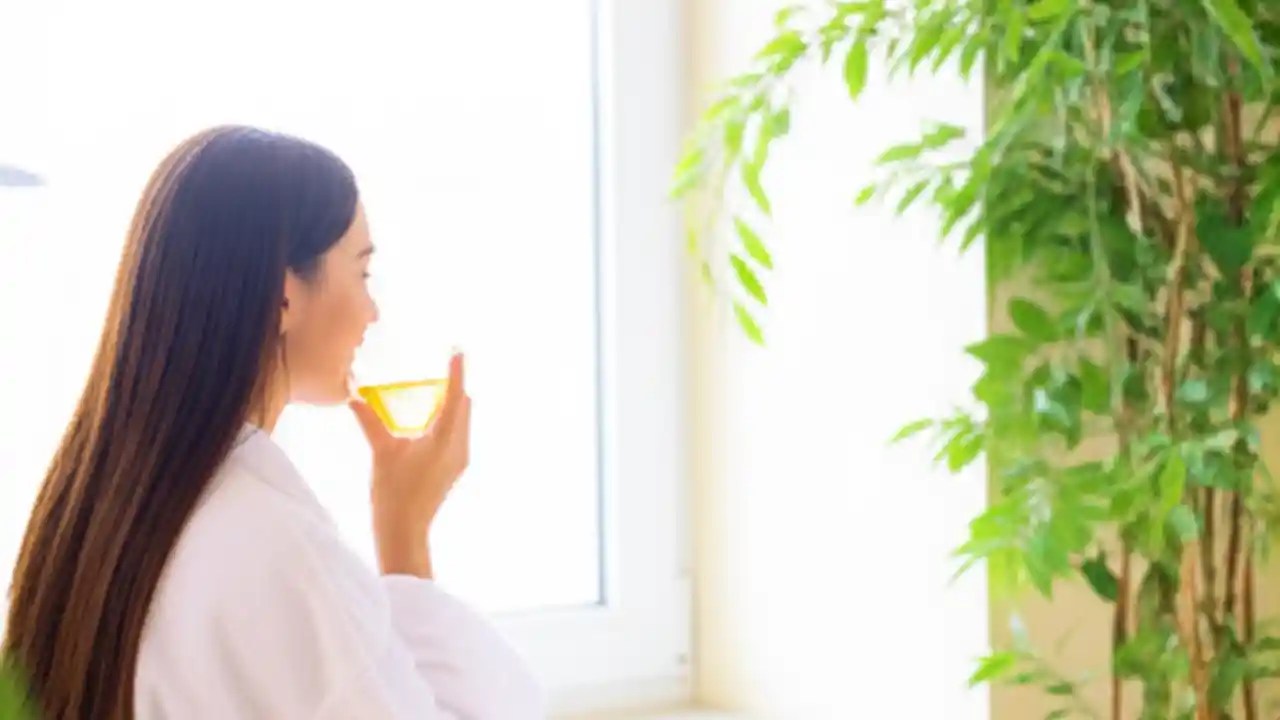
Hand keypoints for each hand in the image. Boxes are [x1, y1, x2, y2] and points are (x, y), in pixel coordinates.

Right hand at [350, 352, 470, 577]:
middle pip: (464, 406)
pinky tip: (430, 419)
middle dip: (453, 386)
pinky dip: (448, 420)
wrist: (405, 530)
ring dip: (451, 403)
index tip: (457, 351)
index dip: (456, 372)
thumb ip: (369, 420)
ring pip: (463, 420)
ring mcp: (460, 459)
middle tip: (442, 367)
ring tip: (434, 390)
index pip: (455, 397)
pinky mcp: (455, 467)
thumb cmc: (393, 492)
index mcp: (444, 439)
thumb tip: (352, 395)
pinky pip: (458, 433)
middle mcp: (459, 447)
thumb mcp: (381, 451)